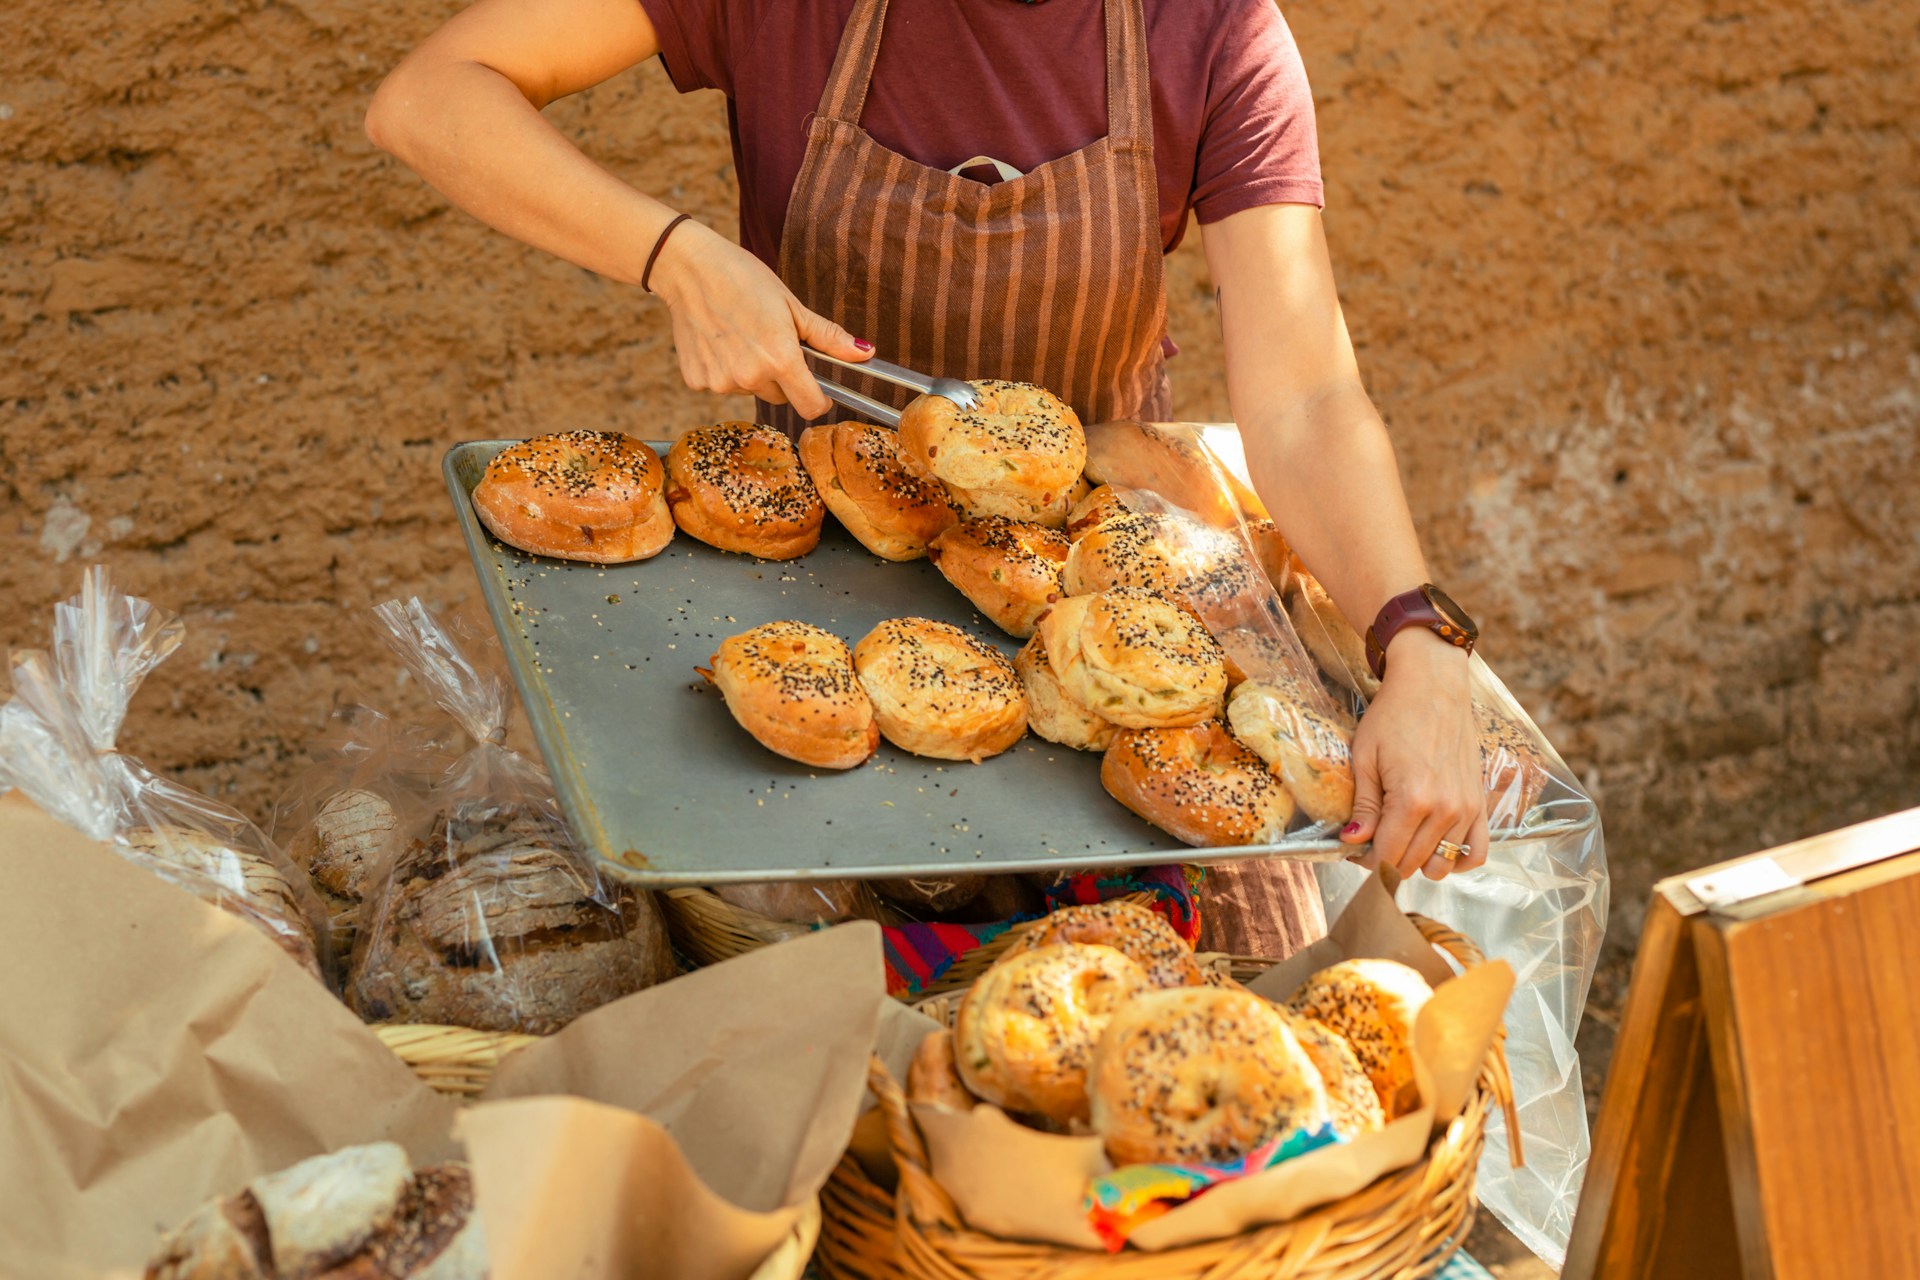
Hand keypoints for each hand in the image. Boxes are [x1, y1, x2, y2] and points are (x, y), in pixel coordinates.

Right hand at [647, 219, 869, 417]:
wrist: (688, 268)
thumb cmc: (743, 279)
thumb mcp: (792, 305)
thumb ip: (828, 337)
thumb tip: (865, 353)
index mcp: (780, 360)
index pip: (810, 406)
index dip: (817, 399)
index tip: (816, 388)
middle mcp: (750, 377)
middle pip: (780, 397)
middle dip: (782, 378)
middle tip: (768, 341)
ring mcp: (720, 382)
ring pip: (750, 390)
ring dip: (751, 372)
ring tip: (740, 335)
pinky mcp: (697, 381)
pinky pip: (722, 385)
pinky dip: (723, 369)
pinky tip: (717, 340)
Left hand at [1339, 632, 1487, 879]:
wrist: (1434, 685)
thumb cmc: (1394, 716)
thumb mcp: (1365, 758)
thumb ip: (1363, 806)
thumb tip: (1353, 842)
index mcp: (1412, 800)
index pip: (1386, 856)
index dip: (1364, 861)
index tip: (1353, 850)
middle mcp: (1445, 810)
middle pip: (1411, 864)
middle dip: (1386, 861)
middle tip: (1371, 842)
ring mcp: (1467, 809)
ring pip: (1441, 865)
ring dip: (1418, 862)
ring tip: (1401, 840)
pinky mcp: (1480, 803)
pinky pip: (1476, 852)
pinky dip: (1456, 860)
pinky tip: (1436, 849)